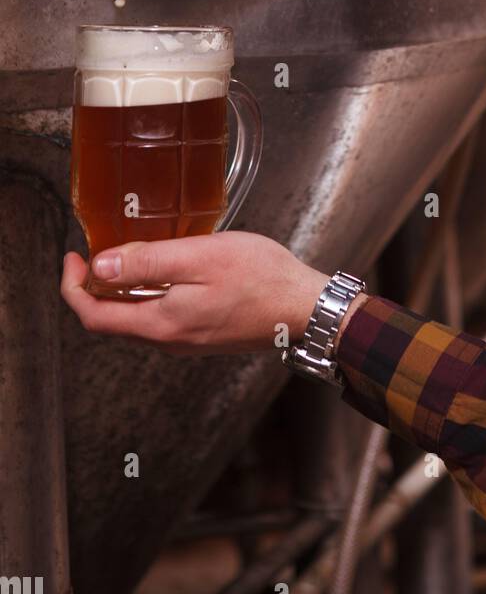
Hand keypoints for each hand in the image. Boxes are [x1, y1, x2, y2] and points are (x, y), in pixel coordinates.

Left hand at [60, 233, 329, 356]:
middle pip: (111, 320)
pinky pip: (160, 317)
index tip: (73, 257)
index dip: (73, 287)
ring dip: (120, 291)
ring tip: (126, 255)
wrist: (304, 308)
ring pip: (135, 319)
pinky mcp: (203, 334)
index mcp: (161, 323)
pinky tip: (162, 270)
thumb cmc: (261, 278)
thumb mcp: (200, 256)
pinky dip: (146, 295)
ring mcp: (187, 340)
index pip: (95, 316)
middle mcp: (169, 340)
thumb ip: (148, 262)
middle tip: (92, 253)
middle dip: (93, 288)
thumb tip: (101, 266)